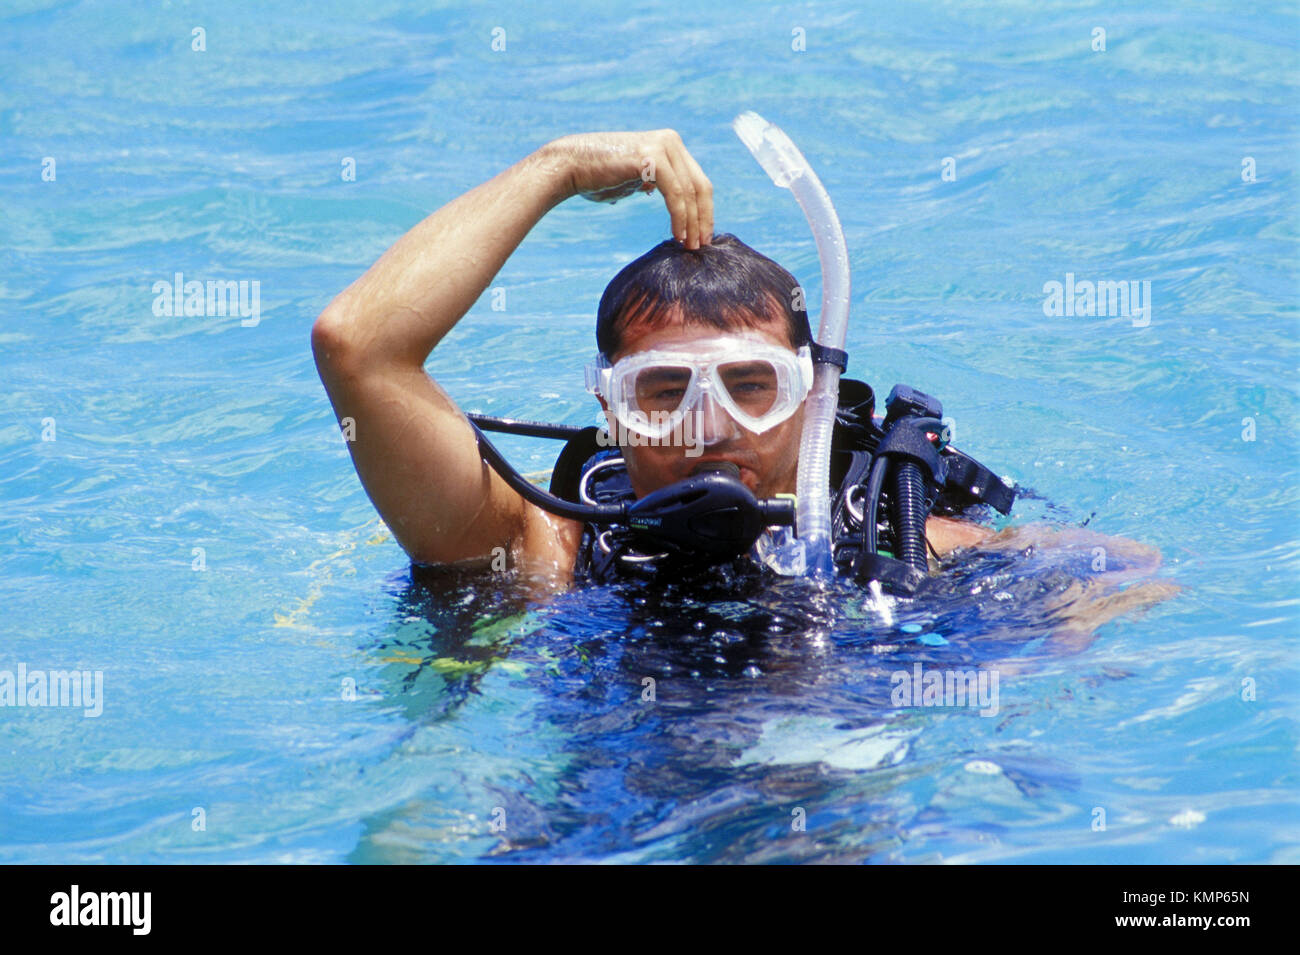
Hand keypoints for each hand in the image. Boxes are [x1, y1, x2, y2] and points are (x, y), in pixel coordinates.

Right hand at [544, 129, 713, 248]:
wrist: (570, 166)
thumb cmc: (596, 177)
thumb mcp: (634, 179)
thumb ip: (654, 183)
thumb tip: (669, 198)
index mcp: (670, 145)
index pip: (697, 180)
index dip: (704, 210)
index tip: (702, 235)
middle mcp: (670, 141)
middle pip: (699, 186)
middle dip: (702, 219)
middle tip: (701, 245)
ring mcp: (662, 146)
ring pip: (689, 192)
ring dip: (692, 223)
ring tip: (689, 246)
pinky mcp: (651, 157)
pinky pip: (675, 193)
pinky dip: (680, 216)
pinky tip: (678, 234)